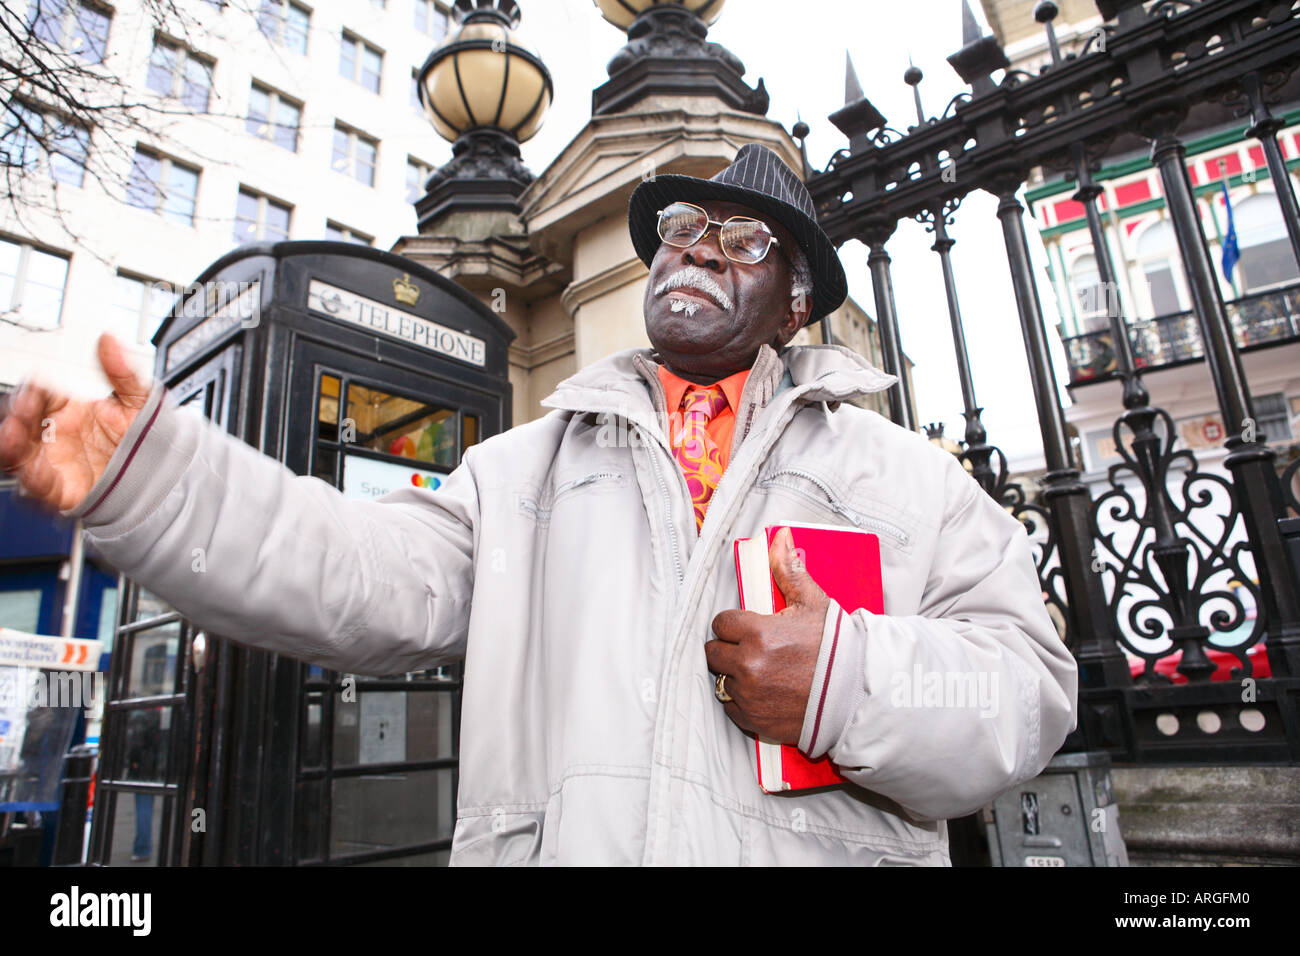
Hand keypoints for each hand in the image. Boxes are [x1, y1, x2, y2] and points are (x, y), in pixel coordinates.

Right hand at [0, 333, 150, 511]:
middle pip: (23, 421)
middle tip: (26, 404)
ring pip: (21, 453)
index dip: (36, 388)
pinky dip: (33, 478)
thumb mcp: (139, 401)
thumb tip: (109, 339)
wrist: (164, 474)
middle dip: (19, 411)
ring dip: (12, 443)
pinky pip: (40, 486)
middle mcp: (56, 434)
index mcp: (68, 409)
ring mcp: (55, 461)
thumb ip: (123, 372)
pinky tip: (32, 469)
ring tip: (12, 431)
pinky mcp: (62, 489)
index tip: (38, 381)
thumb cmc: (145, 437)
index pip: (41, 393)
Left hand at [706, 526, 831, 744]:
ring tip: (760, 671)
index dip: (734, 624)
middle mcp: (748, 666)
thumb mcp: (814, 603)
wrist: (858, 693)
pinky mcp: (756, 722)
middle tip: (751, 649)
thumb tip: (779, 538)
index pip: (720, 624)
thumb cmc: (837, 647)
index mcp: (757, 633)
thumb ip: (788, 570)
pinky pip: (731, 708)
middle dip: (728, 648)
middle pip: (713, 653)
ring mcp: (750, 697)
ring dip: (734, 675)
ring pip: (721, 681)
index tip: (747, 628)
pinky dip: (742, 702)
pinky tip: (762, 693)